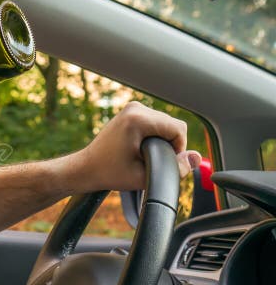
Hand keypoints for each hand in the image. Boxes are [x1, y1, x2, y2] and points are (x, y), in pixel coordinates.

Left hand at [75, 101, 201, 192]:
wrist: (86, 168)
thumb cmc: (110, 173)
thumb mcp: (144, 176)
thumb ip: (175, 168)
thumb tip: (197, 157)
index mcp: (138, 119)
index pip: (178, 129)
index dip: (178, 149)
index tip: (161, 162)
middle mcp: (136, 108)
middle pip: (174, 125)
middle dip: (170, 145)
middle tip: (152, 161)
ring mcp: (133, 108)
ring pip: (167, 123)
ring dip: (163, 140)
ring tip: (145, 156)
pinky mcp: (131, 112)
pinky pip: (157, 122)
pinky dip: (156, 135)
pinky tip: (142, 148)